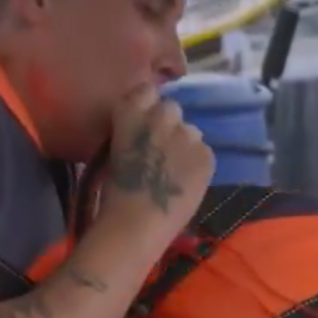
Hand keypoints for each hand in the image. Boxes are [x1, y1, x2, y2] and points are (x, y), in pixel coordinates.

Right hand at [93, 86, 211, 241]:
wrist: (135, 226)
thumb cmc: (112, 197)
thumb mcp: (113, 155)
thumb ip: (129, 136)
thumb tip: (142, 134)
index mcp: (130, 116)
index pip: (146, 90)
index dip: (147, 104)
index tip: (144, 120)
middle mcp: (160, 117)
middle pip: (171, 108)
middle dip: (167, 124)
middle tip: (160, 150)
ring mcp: (187, 135)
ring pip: (191, 131)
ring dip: (183, 143)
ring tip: (174, 169)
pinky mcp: (206, 156)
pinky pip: (204, 151)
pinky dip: (196, 163)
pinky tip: (185, 182)